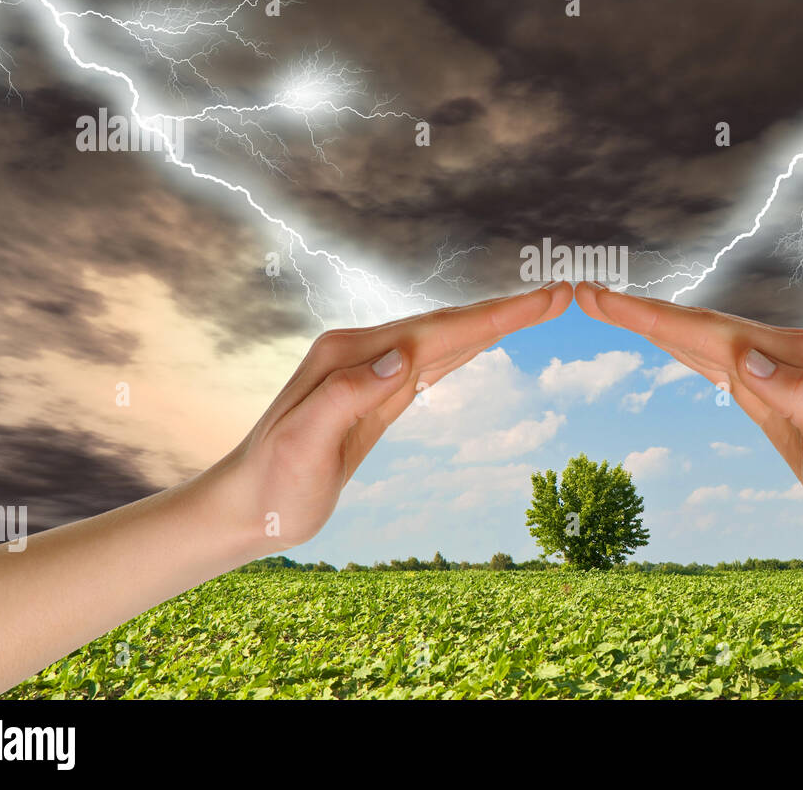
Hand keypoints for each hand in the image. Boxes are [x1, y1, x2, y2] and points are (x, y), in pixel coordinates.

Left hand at [203, 282, 571, 554]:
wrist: (244, 508)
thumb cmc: (272, 484)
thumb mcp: (303, 443)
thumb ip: (348, 394)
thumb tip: (402, 357)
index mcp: (349, 356)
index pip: (436, 331)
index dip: (494, 316)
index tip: (542, 300)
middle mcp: (360, 352)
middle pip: (446, 324)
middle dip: (505, 309)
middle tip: (559, 294)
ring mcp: (368, 370)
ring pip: (443, 339)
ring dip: (491, 323)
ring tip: (538, 307)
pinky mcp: (374, 394)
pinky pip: (431, 363)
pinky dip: (466, 346)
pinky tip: (486, 340)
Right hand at [574, 282, 802, 556]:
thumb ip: (798, 393)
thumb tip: (743, 357)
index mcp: (798, 356)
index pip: (710, 332)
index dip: (652, 316)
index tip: (604, 298)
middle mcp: (786, 353)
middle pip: (700, 326)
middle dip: (641, 310)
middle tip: (588, 294)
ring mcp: (779, 371)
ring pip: (703, 341)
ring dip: (656, 324)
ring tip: (609, 307)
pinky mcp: (773, 395)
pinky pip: (716, 365)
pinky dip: (682, 348)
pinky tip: (663, 341)